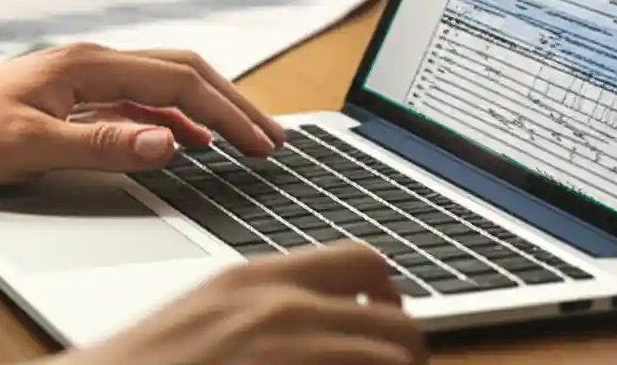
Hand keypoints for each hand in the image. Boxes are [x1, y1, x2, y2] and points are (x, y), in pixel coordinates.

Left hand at [0, 43, 287, 183]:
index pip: (180, 81)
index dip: (228, 112)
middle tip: (270, 137)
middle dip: (232, 103)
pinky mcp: (74, 97)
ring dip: (207, 110)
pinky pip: (139, 103)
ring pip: (165, 85)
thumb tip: (167, 144)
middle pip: (184, 72)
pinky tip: (185, 141)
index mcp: (89, 65)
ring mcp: (84, 78)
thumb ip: (100, 144)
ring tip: (242, 139)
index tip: (260, 142)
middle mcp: (93, 63)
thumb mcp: (28, 145)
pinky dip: (173, 120)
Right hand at [49, 243, 424, 364]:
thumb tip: (325, 324)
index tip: (389, 326)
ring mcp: (283, 352)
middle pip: (398, 321)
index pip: (363, 261)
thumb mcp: (209, 315)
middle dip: (407, 352)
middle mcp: (279, 308)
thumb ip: (268, 311)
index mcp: (258, 277)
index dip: (391, 298)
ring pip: (391, 359)